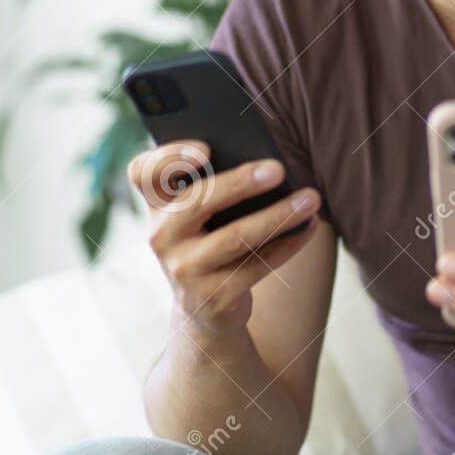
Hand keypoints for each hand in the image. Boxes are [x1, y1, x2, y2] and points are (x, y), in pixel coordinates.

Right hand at [127, 140, 320, 339]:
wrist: (206, 306)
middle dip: (240, 183)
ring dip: (278, 216)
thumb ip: (219, 184)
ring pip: (235, 237)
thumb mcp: (203, 214)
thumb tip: (268, 165)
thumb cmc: (211, 238)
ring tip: (310, 199)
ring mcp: (184, 270)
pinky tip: (309, 226)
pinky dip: (288, 244)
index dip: (169, 157)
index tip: (205, 148)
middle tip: (278, 169)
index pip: (144, 173)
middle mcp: (161, 236)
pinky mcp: (212, 298)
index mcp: (157, 204)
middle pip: (196, 202)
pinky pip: (257, 266)